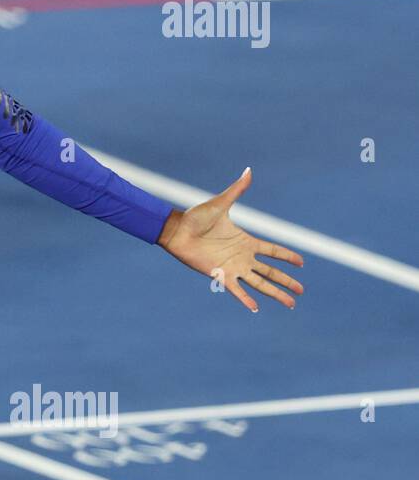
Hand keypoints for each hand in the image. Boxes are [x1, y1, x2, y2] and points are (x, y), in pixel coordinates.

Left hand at [157, 168, 304, 311]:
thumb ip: (237, 190)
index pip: (273, 250)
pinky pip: (236, 290)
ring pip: (259, 283)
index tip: (301, 263)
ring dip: (275, 293)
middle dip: (287, 281)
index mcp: (246, 241)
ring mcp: (232, 267)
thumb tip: (249, 170)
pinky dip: (246, 299)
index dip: (287, 256)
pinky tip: (256, 308)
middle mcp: (242, 257)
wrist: (177, 230)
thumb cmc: (196, 217)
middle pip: (271, 272)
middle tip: (302, 290)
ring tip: (291, 304)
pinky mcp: (220, 274)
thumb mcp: (221, 203)